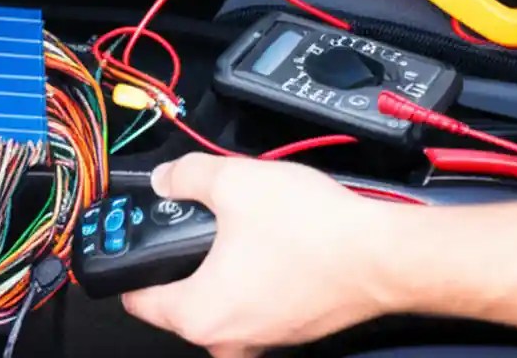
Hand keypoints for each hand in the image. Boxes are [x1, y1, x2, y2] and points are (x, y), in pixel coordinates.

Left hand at [121, 155, 405, 356]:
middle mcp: (226, 339)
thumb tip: (167, 178)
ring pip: (218, 302)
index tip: (136, 237)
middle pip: (177, 299)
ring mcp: (263, 338)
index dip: (131, 260)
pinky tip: (268, 241)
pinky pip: (253, 302)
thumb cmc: (315, 232)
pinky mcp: (291, 329)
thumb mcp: (232, 181)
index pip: (136, 298)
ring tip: (235, 225)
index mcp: (199, 314)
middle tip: (191, 219)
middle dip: (179, 257)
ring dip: (218, 266)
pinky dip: (252, 275)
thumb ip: (186, 176)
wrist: (384, 255)